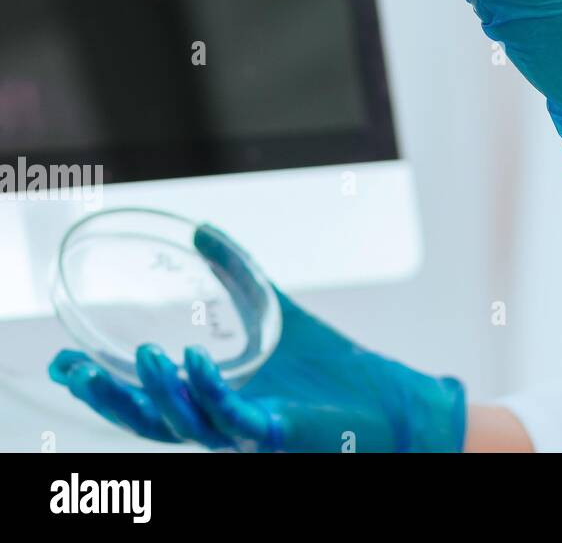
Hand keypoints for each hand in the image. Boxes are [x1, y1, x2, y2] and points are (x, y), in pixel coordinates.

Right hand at [49, 224, 464, 452]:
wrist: (391, 402)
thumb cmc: (333, 372)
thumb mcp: (276, 314)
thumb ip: (237, 277)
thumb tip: (198, 230)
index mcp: (215, 404)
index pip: (146, 401)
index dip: (104, 385)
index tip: (64, 360)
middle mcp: (223, 427)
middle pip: (150, 421)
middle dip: (110, 398)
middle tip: (74, 369)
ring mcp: (249, 435)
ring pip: (187, 423)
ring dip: (160, 392)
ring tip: (146, 354)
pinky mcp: (280, 434)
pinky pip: (236, 419)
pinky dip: (211, 393)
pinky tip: (196, 364)